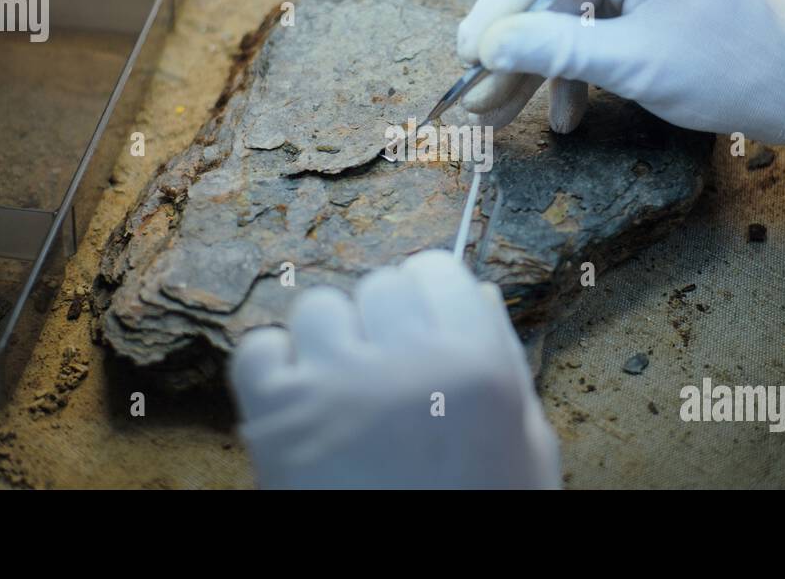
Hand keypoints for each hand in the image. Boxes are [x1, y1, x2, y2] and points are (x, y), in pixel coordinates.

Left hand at [228, 251, 559, 488]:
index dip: (429, 298)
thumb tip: (480, 293)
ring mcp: (336, 385)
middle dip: (381, 321)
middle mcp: (407, 361)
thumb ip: (505, 364)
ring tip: (342, 394)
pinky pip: (258, 348)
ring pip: (318, 307)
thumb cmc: (477, 515)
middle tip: (385, 373)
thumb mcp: (526, 449)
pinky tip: (298, 405)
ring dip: (328, 342)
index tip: (422, 325)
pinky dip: (272, 371)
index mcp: (477, 365)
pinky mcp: (275, 417)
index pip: (438, 270)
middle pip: (378, 283)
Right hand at [458, 0, 784, 145]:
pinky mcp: (653, 0)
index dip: (498, 11)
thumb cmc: (736, 70)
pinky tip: (564, 116)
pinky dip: (576, 72)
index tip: (464, 55)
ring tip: (501, 115)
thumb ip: (556, 50)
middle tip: (473, 95)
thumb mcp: (635, 64)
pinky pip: (596, 30)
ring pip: (568, 16)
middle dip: (512, 50)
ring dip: (537, 68)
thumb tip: (487, 45)